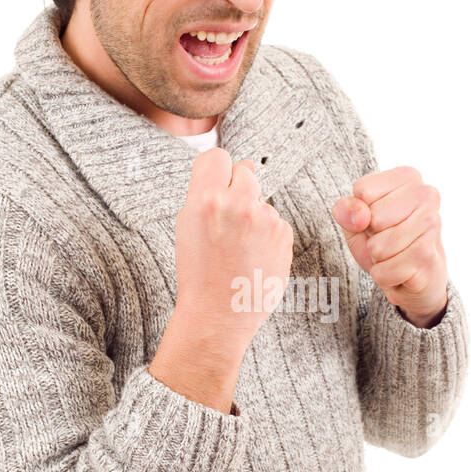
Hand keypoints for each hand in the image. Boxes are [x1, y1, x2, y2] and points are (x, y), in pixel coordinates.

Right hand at [173, 147, 293, 346]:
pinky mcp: (283, 234)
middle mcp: (238, 205)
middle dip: (238, 190)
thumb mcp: (187, 227)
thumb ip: (207, 194)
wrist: (218, 314)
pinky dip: (267, 234)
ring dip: (253, 215)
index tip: (216, 185)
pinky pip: (275, 220)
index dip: (217, 171)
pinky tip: (254, 255)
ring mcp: (265, 219)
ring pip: (261, 199)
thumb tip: (236, 170)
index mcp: (206, 200)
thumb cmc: (199, 274)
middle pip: (245, 171)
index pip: (217, 157)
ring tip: (240, 247)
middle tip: (229, 220)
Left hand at [332, 166, 448, 326]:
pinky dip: (385, 276)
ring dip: (379, 259)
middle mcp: (426, 194)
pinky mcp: (428, 255)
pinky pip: (384, 271)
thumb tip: (360, 215)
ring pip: (378, 247)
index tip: (379, 220)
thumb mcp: (356, 221)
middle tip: (388, 240)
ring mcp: (431, 224)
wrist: (416, 278)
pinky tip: (402, 271)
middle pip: (372, 218)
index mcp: (407, 176)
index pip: (363, 190)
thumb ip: (347, 210)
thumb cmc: (385, 242)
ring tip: (395, 255)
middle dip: (372, 237)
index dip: (361, 212)